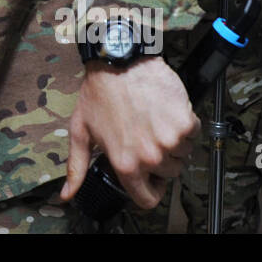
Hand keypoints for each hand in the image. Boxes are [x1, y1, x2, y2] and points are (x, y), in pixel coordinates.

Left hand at [61, 57, 198, 209]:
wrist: (121, 61)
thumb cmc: (99, 92)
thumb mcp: (80, 131)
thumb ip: (77, 166)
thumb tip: (67, 194)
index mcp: (125, 164)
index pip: (148, 199)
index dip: (149, 188)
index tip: (148, 176)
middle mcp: (150, 157)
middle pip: (168, 174)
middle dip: (160, 158)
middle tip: (146, 136)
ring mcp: (170, 140)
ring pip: (182, 154)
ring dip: (173, 141)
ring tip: (154, 121)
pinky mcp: (185, 123)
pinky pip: (193, 133)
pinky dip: (185, 124)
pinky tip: (166, 111)